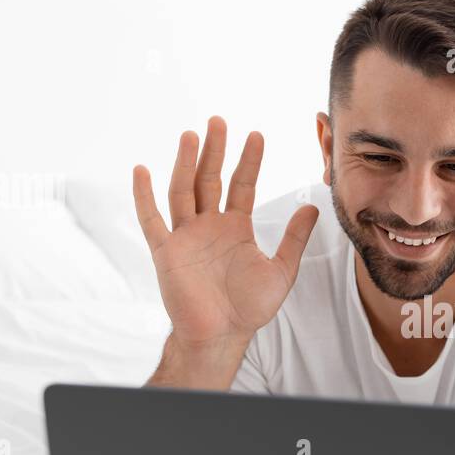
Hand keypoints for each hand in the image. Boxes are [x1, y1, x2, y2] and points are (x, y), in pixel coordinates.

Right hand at [132, 116, 318, 348]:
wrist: (222, 334)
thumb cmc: (249, 307)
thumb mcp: (281, 270)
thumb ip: (294, 239)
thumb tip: (312, 207)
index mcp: (235, 227)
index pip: (241, 185)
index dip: (248, 161)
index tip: (256, 134)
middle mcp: (208, 226)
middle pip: (209, 179)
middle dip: (215, 150)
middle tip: (219, 120)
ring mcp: (185, 236)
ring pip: (183, 191)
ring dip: (185, 162)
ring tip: (191, 135)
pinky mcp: (166, 251)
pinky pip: (151, 220)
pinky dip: (143, 196)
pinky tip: (142, 170)